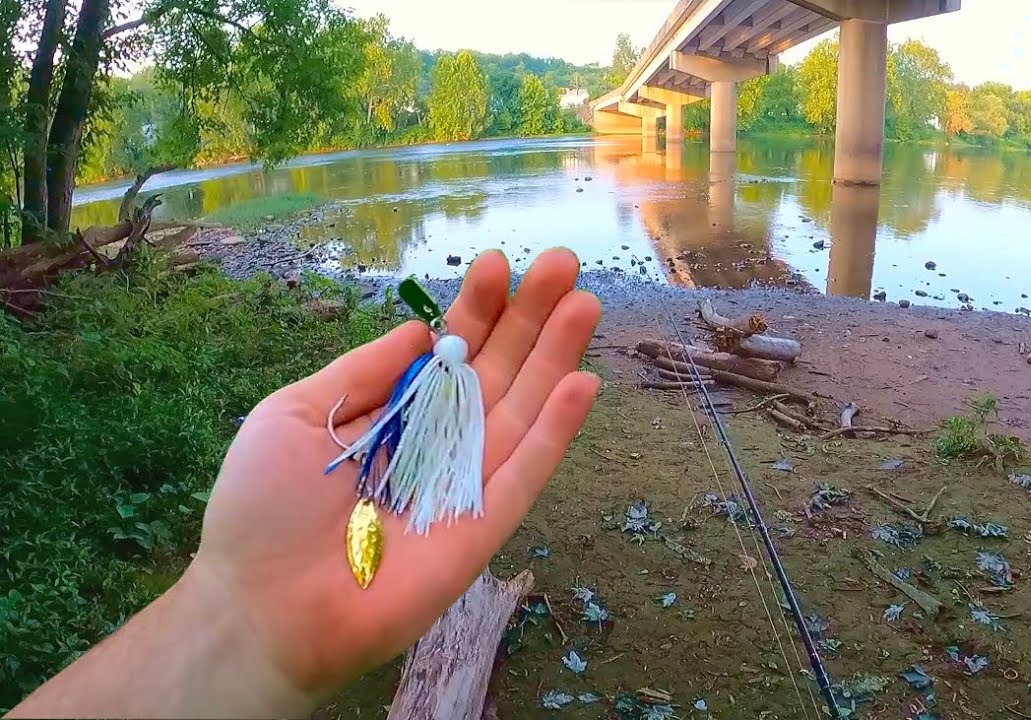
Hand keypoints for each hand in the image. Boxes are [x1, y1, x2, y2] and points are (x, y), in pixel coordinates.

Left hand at [192, 249, 600, 702]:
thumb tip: (418, 327)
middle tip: (561, 262)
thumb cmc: (263, 509)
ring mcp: (465, 485)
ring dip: (555, 358)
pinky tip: (582, 382)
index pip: (447, 351)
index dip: (476, 310)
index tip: (498, 264)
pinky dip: (556, 431)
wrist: (261, 606)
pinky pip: (527, 474)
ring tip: (583, 303)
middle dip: (529, 318)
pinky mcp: (483, 528)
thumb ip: (361, 371)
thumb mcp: (296, 415)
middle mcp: (437, 443)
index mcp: (394, 414)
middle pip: (497, 371)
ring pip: (522, 412)